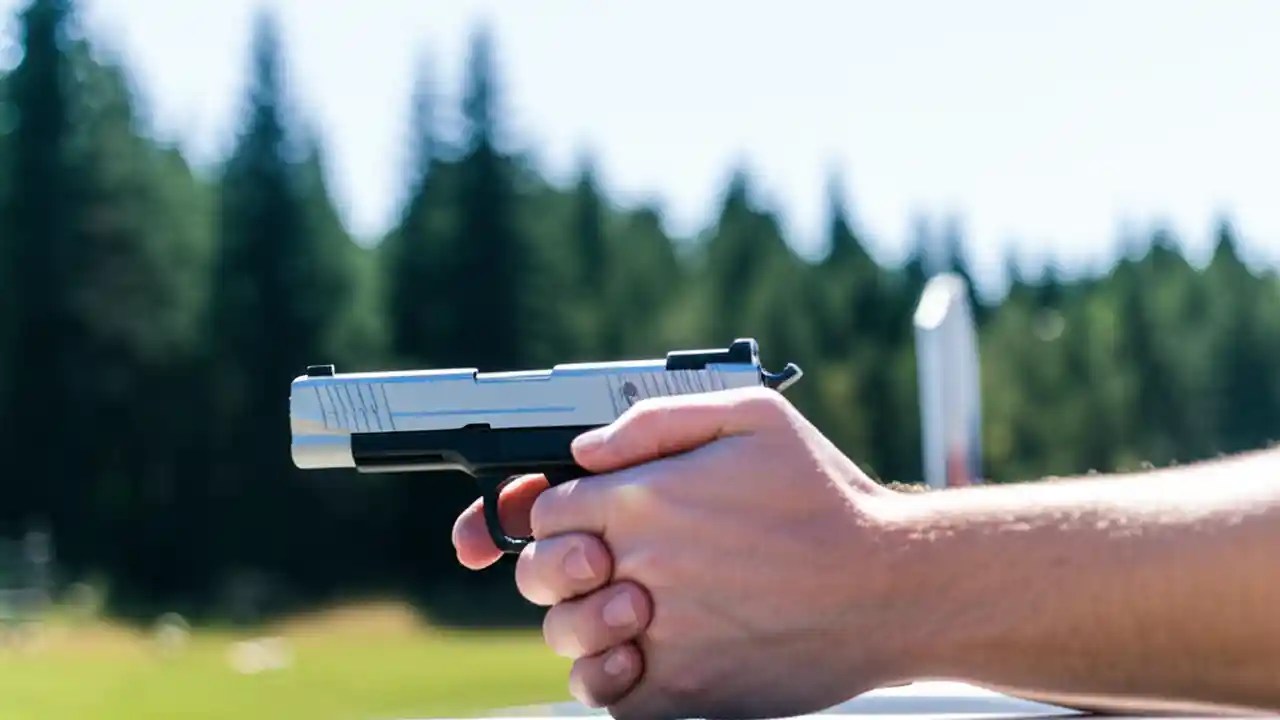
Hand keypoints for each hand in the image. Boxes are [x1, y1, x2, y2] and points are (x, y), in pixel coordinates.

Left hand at [454, 387, 916, 718]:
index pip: (548, 508)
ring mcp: (662, 633)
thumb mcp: (755, 418)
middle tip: (598, 565)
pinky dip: (611, 682)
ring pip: (567, 638)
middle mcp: (643, 564)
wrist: (894, 586)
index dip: (558, 511)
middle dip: (555, 566)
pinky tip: (641, 657)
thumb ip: (659, 421)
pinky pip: (611, 698)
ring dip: (581, 623)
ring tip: (628, 609)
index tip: (583, 521)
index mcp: (648, 497)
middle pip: (540, 574)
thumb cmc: (829, 497)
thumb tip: (587, 449)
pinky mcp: (688, 691)